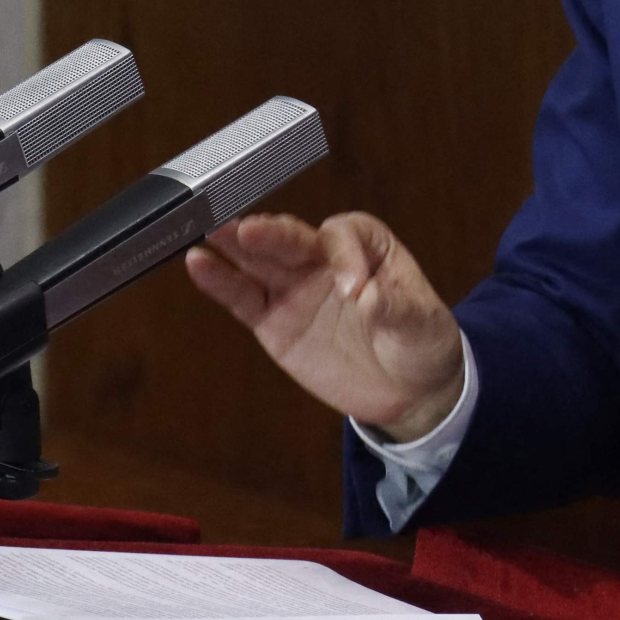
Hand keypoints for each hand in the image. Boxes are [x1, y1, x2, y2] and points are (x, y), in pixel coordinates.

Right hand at [184, 212, 465, 438]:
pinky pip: (243, 297)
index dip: (345, 258)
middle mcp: (323, 257)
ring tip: (208, 229)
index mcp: (366, 244)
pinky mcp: (273, 320)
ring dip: (233, 244)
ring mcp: (294, 287)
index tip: (356, 292)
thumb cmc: (420, 342)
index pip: (344, 236)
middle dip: (271, 233)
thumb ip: (395, 308)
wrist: (408, 390)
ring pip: (258, 259)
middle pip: (291, 237)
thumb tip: (368, 297)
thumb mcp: (421, 324)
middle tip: (247, 229)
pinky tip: (198, 263)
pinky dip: (220, 280)